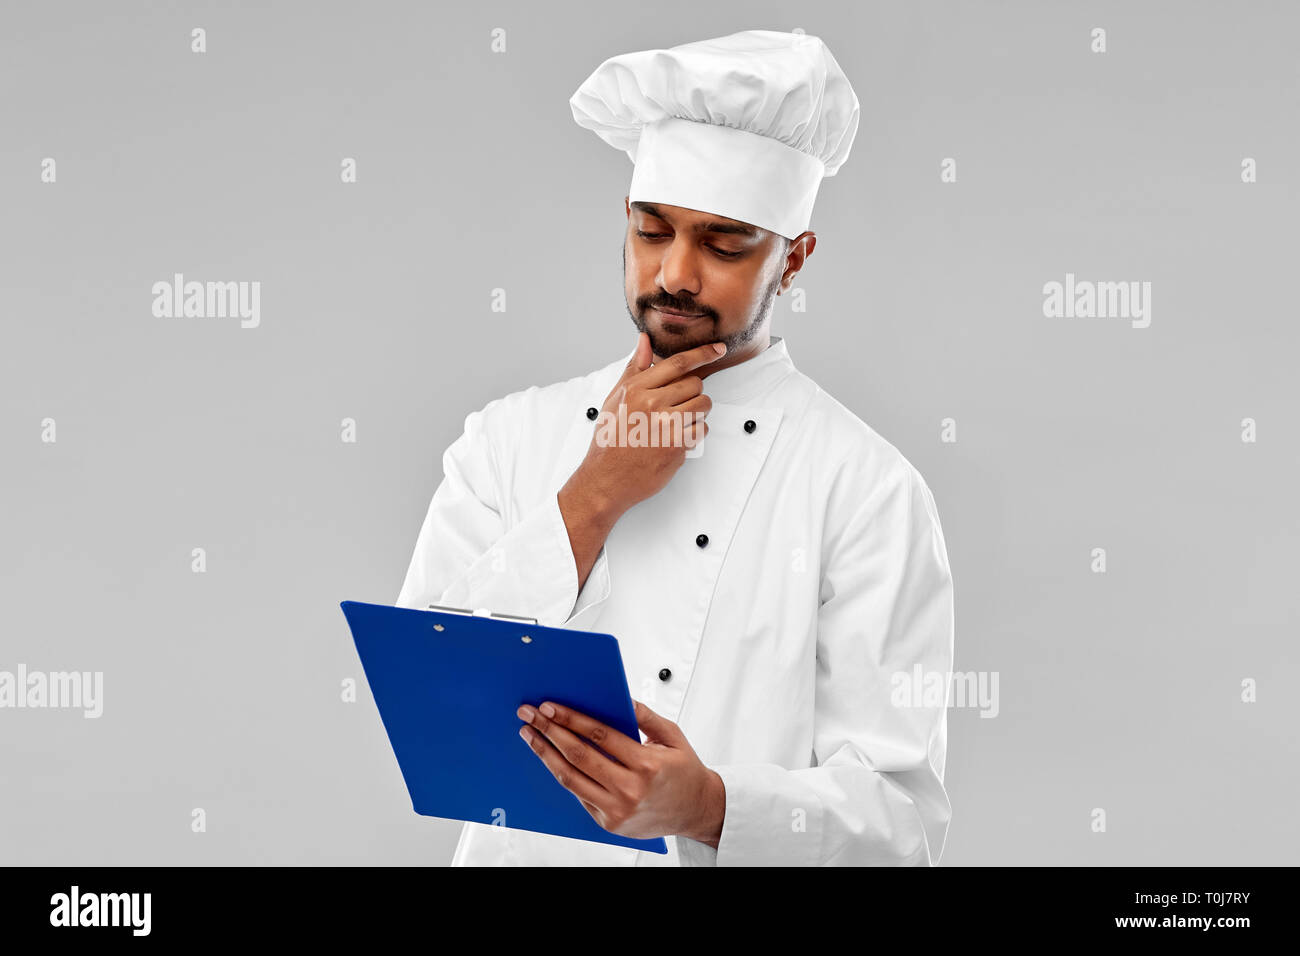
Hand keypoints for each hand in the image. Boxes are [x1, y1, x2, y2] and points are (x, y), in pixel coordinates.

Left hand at [515, 697, 725, 847]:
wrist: (697, 811)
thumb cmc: (685, 771)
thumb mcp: (672, 736)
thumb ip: (644, 716)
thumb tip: (618, 696)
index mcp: (647, 764)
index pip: (599, 736)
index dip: (571, 719)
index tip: (550, 706)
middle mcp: (630, 790)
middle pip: (579, 756)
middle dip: (550, 732)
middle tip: (530, 716)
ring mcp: (617, 810)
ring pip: (571, 779)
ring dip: (545, 755)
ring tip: (530, 736)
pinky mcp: (609, 823)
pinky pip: (579, 795)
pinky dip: (562, 775)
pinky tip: (550, 758)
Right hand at [569, 333, 720, 519]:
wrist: (606, 478)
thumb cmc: (610, 438)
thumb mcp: (614, 398)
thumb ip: (634, 369)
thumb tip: (645, 340)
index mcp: (636, 388)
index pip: (677, 363)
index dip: (702, 353)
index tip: (717, 348)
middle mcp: (652, 403)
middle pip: (695, 384)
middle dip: (692, 392)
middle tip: (677, 406)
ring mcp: (666, 425)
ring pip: (703, 405)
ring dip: (697, 412)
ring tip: (677, 422)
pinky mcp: (677, 445)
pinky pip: (702, 428)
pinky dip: (695, 432)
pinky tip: (678, 437)